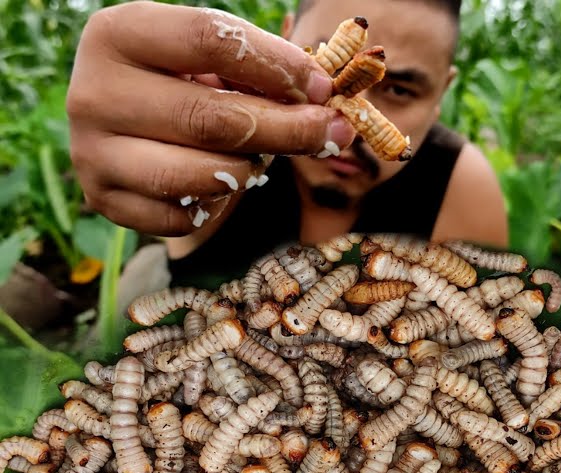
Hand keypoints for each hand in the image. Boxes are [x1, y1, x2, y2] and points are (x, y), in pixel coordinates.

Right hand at [67, 2, 355, 235]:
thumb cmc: (180, 77)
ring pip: (202, 174)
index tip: (321, 86)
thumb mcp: (210, 57)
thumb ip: (262, 69)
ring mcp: (92, 151)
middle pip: (214, 118)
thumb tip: (324, 98)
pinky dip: (216, 204)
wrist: (119, 116)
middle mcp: (93, 92)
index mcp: (118, 33)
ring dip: (250, 169)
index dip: (277, 65)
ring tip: (260, 155)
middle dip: (288, 128)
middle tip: (334, 131)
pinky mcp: (103, 199)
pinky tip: (217, 181)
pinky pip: (183, 217)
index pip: (210, 41)